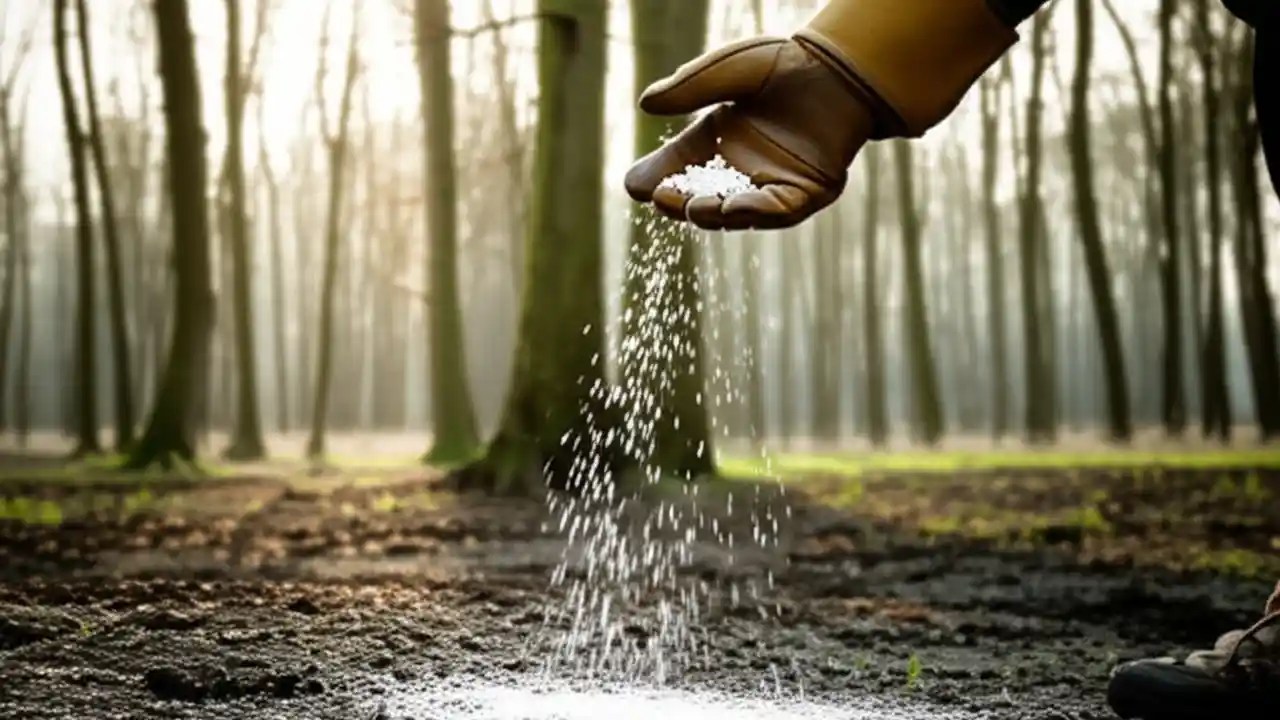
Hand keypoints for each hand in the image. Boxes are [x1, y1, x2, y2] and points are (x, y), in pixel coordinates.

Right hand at [624, 36, 878, 230]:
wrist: (840, 69)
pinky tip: (733, 208)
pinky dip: (754, 212)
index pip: (678, 166)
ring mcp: (772, 185)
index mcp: (717, 141)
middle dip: (679, 202)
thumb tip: (646, 104)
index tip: (635, 186)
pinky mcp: (804, 194)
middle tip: (660, 199)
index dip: (656, 177)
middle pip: (701, 196)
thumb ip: (691, 87)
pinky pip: (776, 210)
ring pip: (736, 211)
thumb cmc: (786, 65)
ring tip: (693, 208)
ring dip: (713, 213)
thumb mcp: (730, 70)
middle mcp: (740, 169)